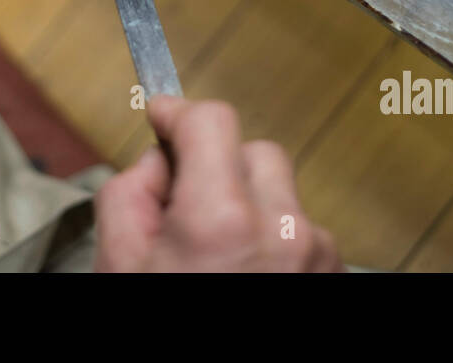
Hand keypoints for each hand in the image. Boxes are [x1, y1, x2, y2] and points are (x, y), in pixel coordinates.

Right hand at [94, 96, 344, 271]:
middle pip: (253, 150)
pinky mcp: (334, 276)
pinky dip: (274, 240)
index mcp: (220, 222)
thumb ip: (130, 192)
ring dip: (250, 206)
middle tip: (183, 205)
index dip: (178, 114)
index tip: (163, 118)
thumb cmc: (163, 338)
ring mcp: (316, 255)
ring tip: (218, 259)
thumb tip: (158, 160)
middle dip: (217, 166)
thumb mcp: (118, 265)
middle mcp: (281, 231)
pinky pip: (303, 230)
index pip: (211, 121)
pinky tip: (247, 277)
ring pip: (282, 192)